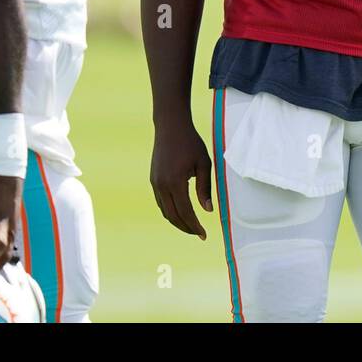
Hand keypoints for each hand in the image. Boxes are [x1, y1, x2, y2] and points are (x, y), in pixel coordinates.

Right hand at [150, 114, 213, 239]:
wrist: (170, 126)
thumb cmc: (191, 143)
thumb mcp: (204, 164)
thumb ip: (205, 188)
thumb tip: (207, 211)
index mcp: (175, 182)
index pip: (185, 212)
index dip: (195, 226)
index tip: (204, 235)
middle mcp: (162, 185)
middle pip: (173, 216)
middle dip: (186, 228)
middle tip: (199, 234)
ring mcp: (155, 182)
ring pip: (165, 211)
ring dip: (177, 221)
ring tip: (191, 226)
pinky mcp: (153, 179)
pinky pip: (161, 202)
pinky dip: (170, 211)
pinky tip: (180, 212)